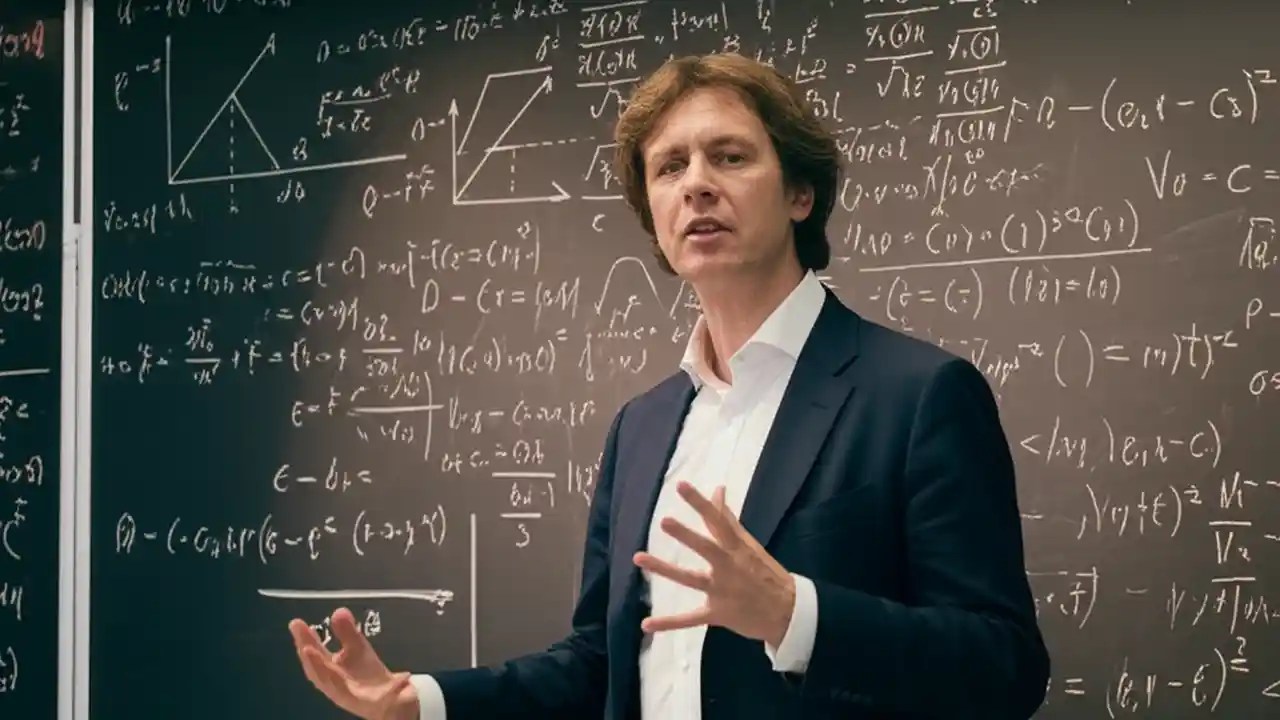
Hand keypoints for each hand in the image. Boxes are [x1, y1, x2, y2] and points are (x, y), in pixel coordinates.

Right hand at [289, 607, 418, 719]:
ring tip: (306, 648)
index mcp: (328, 667)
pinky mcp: (353, 700)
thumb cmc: (367, 673)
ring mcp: (340, 692)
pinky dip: (333, 679)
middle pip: (315, 664)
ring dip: (315, 664)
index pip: (314, 651)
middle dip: (305, 647)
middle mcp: (330, 680)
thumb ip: (347, 632)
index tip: (296, 623)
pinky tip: (330, 668)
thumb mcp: (357, 648)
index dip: (305, 638)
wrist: (388, 696)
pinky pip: (341, 690)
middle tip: (297, 629)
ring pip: (324, 678)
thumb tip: (338, 610)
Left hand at [633, 481, 795, 646]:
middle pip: (706, 548)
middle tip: (664, 522)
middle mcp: (729, 567)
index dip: (700, 503)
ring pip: (691, 579)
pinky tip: (646, 623)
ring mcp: (722, 591)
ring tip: (639, 557)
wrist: (788, 613)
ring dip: (665, 569)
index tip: (681, 486)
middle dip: (686, 535)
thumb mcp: (750, 545)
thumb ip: (728, 519)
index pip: (717, 520)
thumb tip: (717, 490)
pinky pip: (690, 619)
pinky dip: (669, 623)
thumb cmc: (766, 574)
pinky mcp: (717, 614)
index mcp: (737, 548)